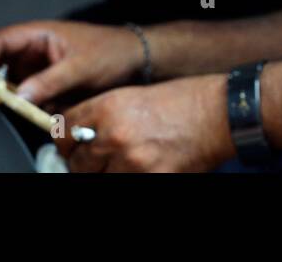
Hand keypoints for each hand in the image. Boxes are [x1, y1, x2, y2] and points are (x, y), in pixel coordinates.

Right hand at [0, 20, 144, 107]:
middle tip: (2, 101)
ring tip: (46, 100)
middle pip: (2, 65)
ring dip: (23, 98)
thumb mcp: (81, 67)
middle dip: (0, 84)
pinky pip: (33, 97)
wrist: (134, 60)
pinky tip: (56, 105)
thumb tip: (19, 96)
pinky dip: (37, 104)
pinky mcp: (48, 83)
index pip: (0, 41)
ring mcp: (40, 66)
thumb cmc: (110, 52)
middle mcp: (34, 49)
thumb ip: (49, 81)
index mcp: (39, 34)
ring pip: (16, 85)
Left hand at [56, 75, 234, 172]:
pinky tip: (139, 170)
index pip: (62, 131)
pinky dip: (127, 179)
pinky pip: (123, 185)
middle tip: (97, 160)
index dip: (65, 141)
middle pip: (76, 161)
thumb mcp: (132, 96)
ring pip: (97, 178)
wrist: (219, 112)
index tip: (71, 146)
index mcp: (108, 107)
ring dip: (105, 174)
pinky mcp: (152, 178)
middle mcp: (114, 134)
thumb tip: (80, 136)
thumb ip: (102, 115)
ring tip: (121, 165)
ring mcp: (132, 161)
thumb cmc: (182, 101)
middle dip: (83, 162)